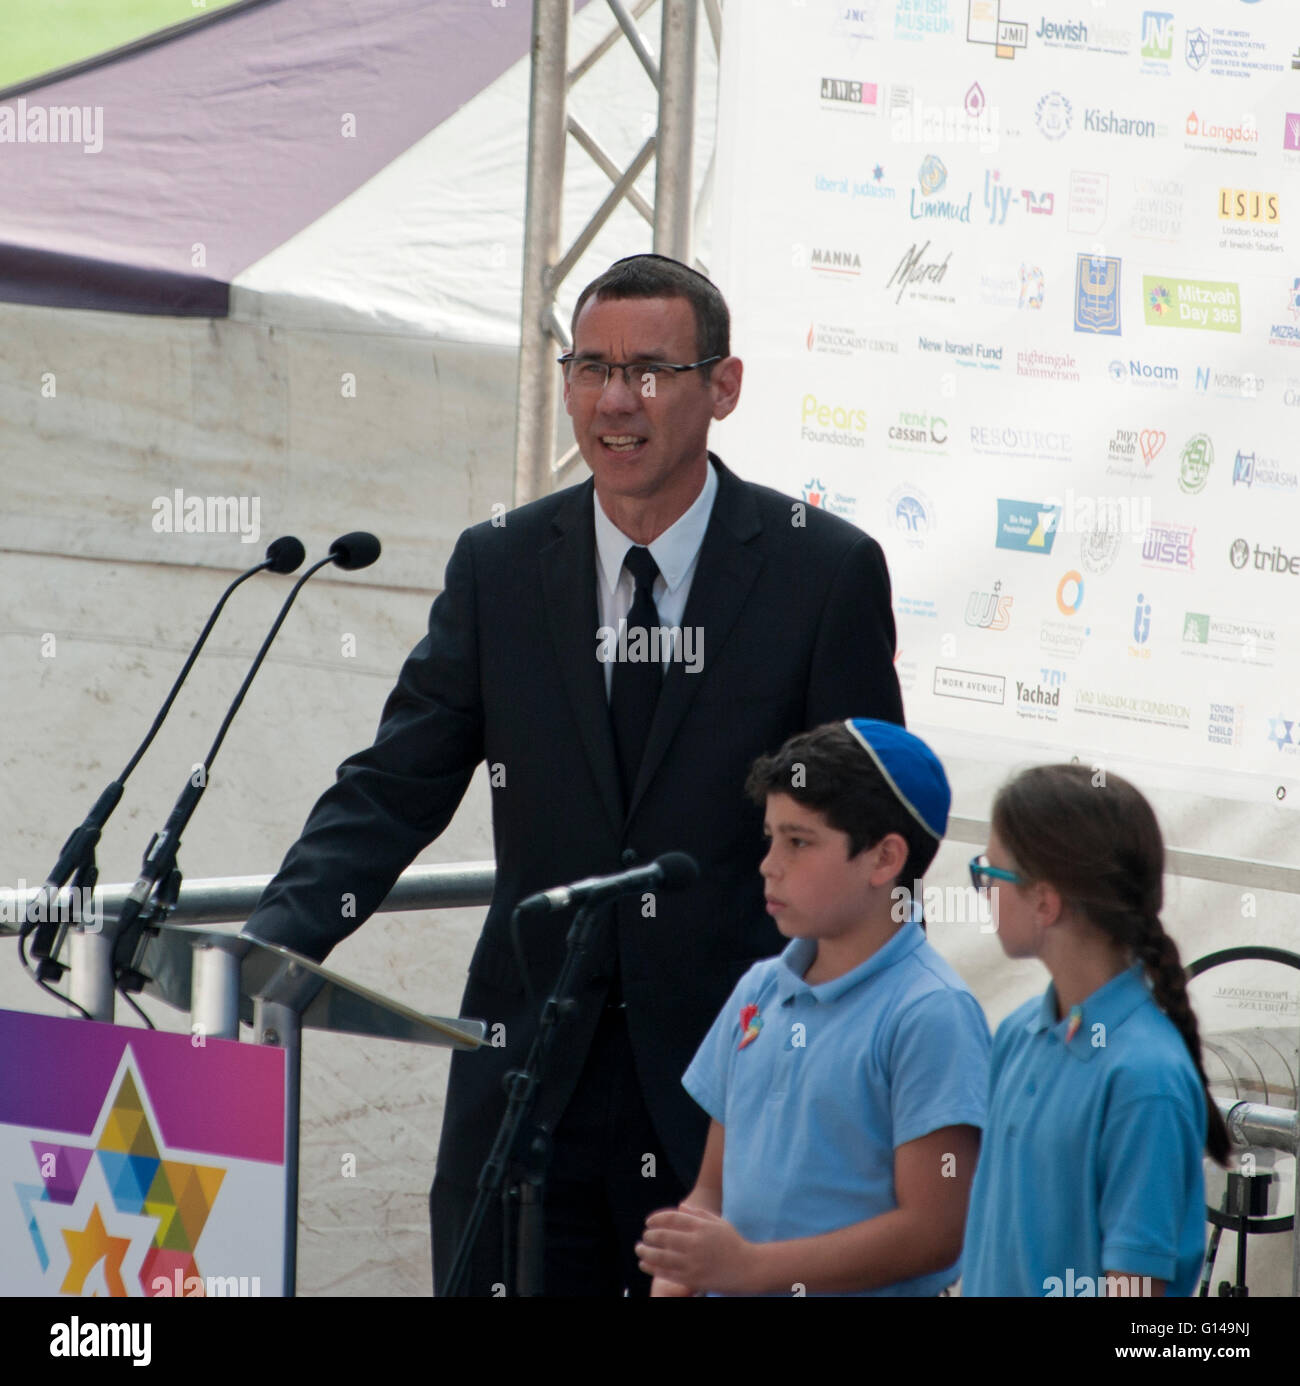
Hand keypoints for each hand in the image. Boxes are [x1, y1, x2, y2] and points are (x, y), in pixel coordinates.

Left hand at [637, 1206, 755, 1294]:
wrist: (748, 1268)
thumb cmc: (733, 1243)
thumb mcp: (718, 1223)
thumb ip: (698, 1214)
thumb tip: (680, 1206)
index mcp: (701, 1227)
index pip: (671, 1219)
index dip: (656, 1219)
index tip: (648, 1222)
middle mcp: (695, 1243)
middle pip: (664, 1237)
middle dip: (650, 1236)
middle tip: (644, 1237)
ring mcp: (694, 1262)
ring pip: (662, 1257)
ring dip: (647, 1253)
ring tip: (639, 1250)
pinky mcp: (693, 1279)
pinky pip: (669, 1273)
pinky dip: (654, 1269)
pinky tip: (646, 1265)